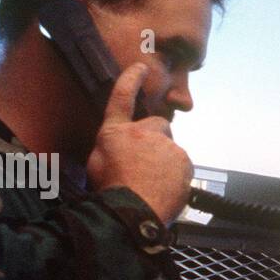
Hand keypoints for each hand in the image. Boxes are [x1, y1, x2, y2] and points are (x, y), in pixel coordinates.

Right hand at [86, 62, 193, 224]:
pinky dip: (176, 176)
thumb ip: (110, 148)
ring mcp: (166, 145)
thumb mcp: (96, 165)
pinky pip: (182, 166)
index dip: (131, 80)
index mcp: (115, 132)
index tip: (140, 68)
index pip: (122, 98)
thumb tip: (119, 147)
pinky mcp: (183, 160)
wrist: (134, 212)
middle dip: (155, 141)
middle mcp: (142, 132)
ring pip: (170, 150)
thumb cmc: (111, 192)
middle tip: (146, 165)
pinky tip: (164, 189)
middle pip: (157, 127)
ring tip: (152, 184)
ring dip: (165, 162)